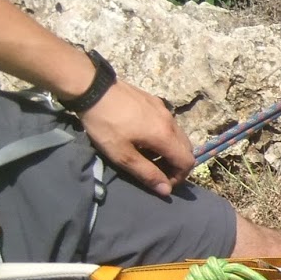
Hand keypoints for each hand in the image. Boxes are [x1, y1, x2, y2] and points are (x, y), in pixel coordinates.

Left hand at [78, 80, 194, 196]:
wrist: (93, 88)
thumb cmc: (106, 125)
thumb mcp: (122, 155)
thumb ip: (147, 173)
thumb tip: (166, 190)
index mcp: (165, 136)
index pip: (187, 162)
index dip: (179, 177)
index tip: (162, 182)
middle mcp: (171, 122)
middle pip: (186, 148)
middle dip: (176, 164)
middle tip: (156, 170)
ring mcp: (163, 109)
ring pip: (178, 135)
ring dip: (170, 149)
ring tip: (149, 154)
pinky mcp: (154, 101)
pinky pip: (168, 123)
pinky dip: (163, 135)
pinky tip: (143, 135)